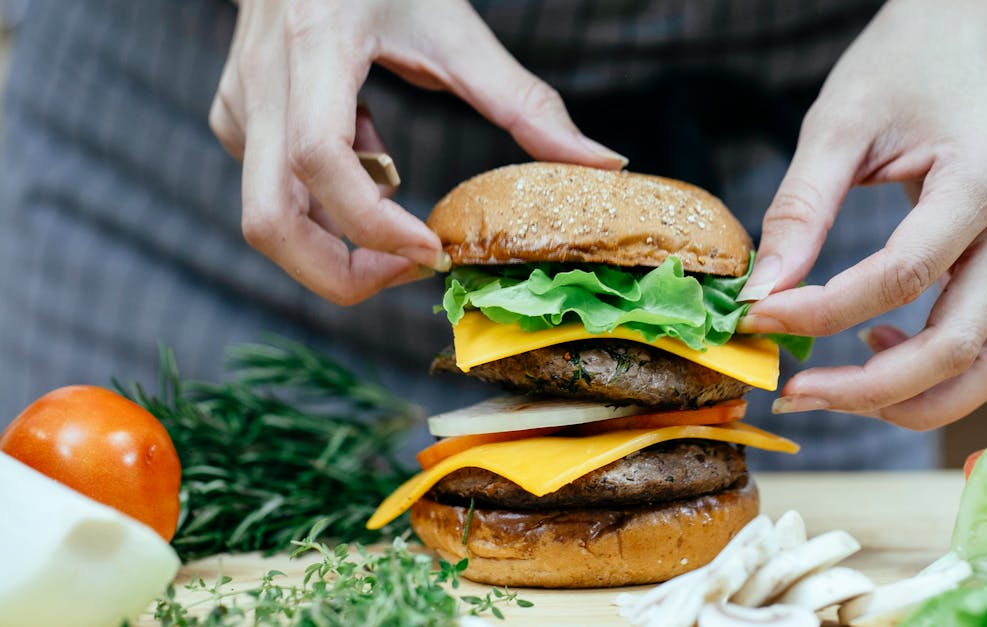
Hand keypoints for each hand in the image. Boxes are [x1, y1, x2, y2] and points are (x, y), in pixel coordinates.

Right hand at [209, 0, 625, 304]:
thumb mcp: (457, 30)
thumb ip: (526, 102)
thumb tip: (602, 164)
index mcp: (317, 46)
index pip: (320, 160)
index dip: (372, 224)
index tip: (431, 250)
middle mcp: (263, 82)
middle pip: (267, 221)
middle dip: (338, 273)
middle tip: (409, 270)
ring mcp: (240, 105)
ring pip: (265, 218)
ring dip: (337, 240)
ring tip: (397, 205)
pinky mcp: (234, 121)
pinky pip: (273, 191)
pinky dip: (328, 204)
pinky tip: (371, 160)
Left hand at [737, 0, 986, 429]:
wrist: (971, 37)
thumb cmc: (904, 66)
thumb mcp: (838, 123)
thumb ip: (800, 210)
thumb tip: (760, 294)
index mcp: (984, 178)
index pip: (903, 276)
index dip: (824, 311)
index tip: (757, 317)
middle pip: (959, 347)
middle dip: (869, 390)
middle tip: (793, 390)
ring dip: (912, 401)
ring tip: (834, 388)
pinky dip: (936, 375)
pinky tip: (874, 347)